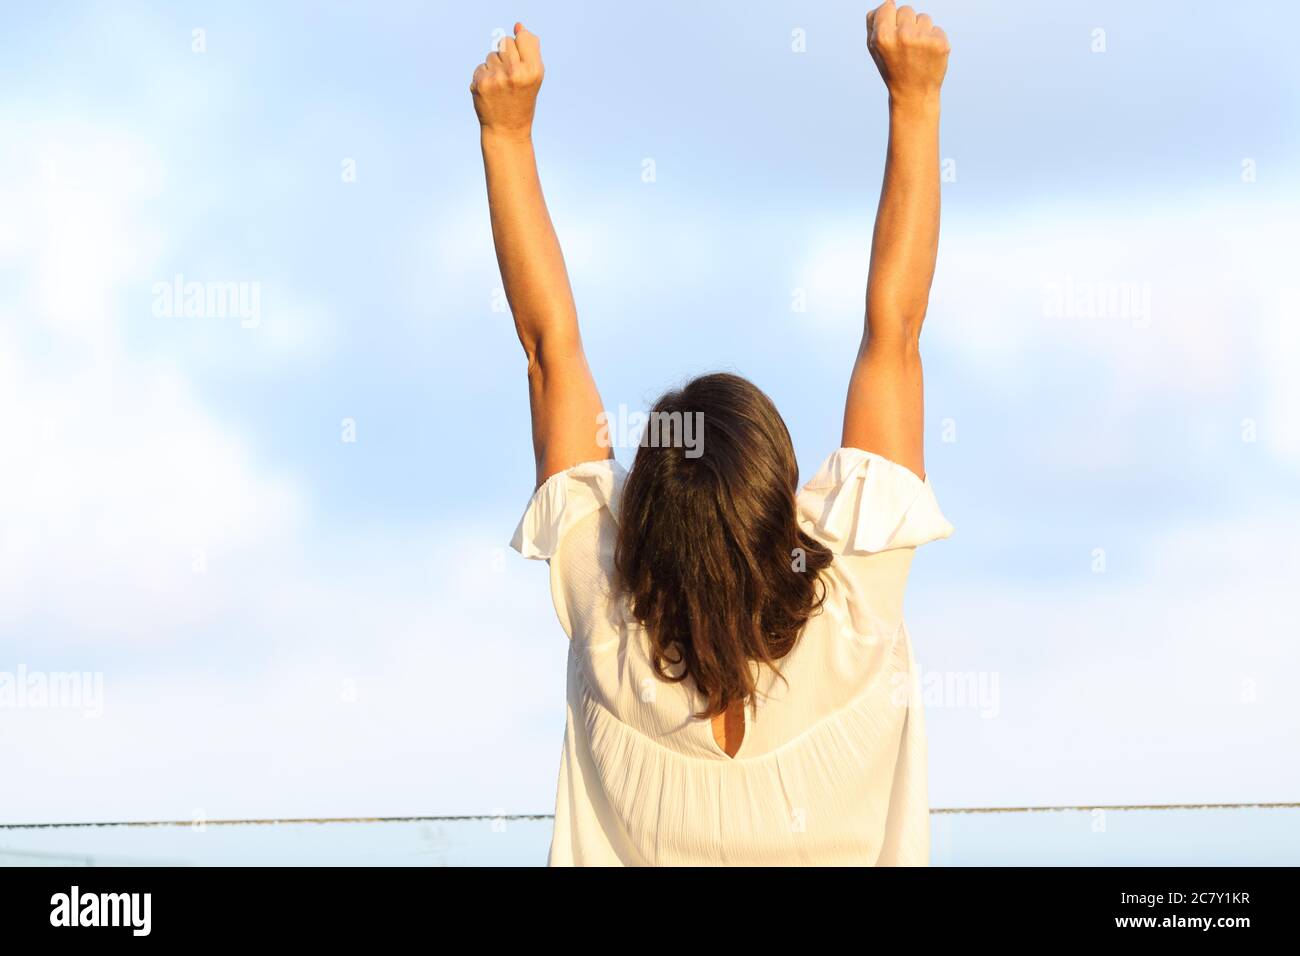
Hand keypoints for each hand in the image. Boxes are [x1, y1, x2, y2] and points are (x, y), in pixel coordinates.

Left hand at [470, 23, 543, 138]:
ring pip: (491, 54)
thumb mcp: (534, 76)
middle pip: (505, 41)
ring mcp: (496, 78)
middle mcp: (515, 73)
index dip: (520, 46)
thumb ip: (530, 49)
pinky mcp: (481, 83)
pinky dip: (485, 76)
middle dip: (507, 54)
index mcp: (533, 70)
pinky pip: (481, 66)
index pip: (522, 36)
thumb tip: (518, 26)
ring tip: (502, 85)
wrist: (507, 129)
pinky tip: (492, 91)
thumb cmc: (523, 99)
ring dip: (495, 66)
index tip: (521, 60)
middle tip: (511, 77)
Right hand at [866, 1, 949, 105]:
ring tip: (916, 51)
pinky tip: (927, 55)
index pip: (888, 5)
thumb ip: (873, 23)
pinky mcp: (939, 43)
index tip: (892, 31)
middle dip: (906, 24)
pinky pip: (936, 28)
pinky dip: (933, 39)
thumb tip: (886, 2)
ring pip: (923, 17)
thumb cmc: (892, 68)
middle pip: (906, 9)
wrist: (913, 93)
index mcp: (883, 36)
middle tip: (904, 46)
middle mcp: (903, 35)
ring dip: (920, 30)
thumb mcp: (874, 49)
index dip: (890, 18)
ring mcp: (922, 38)